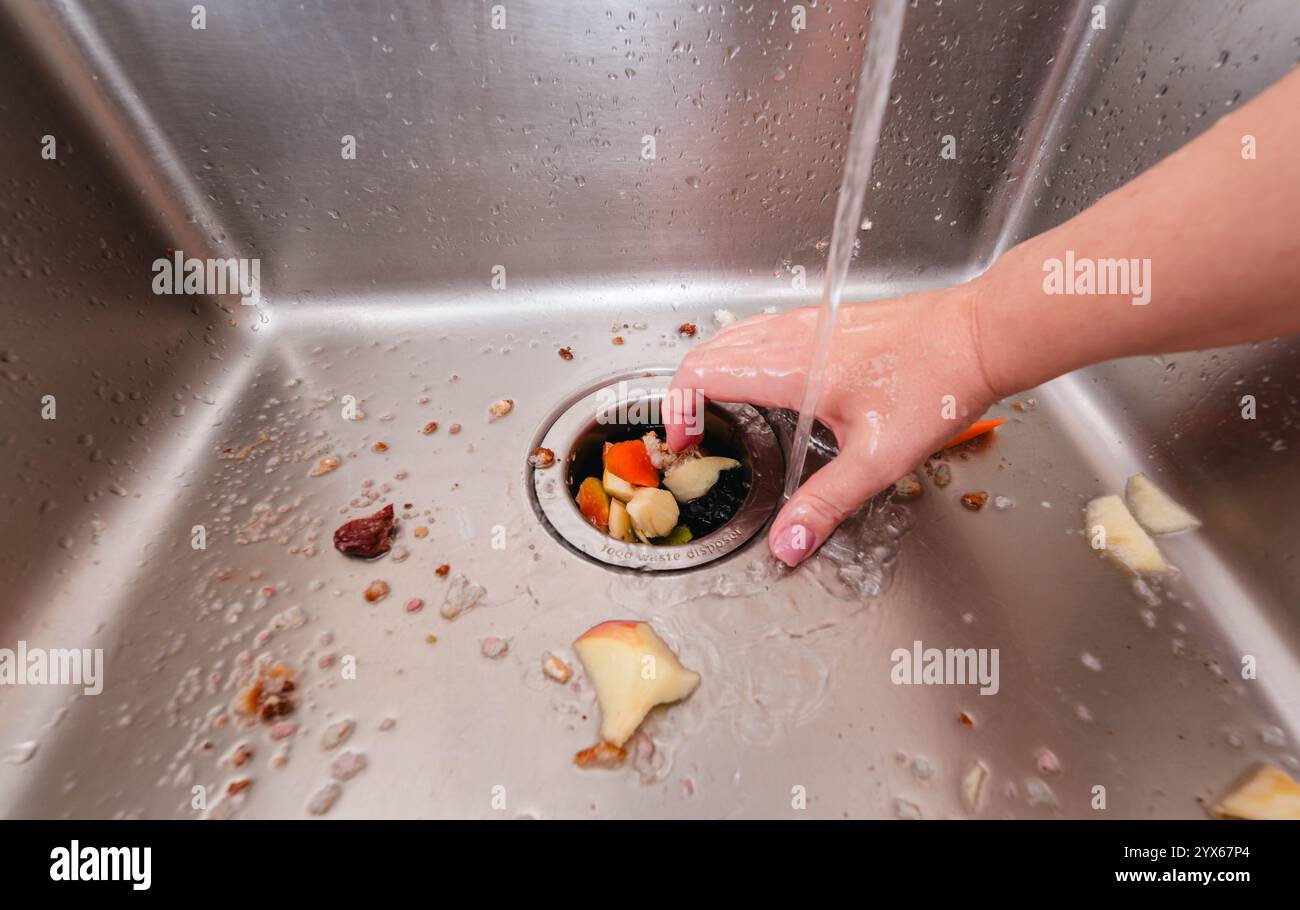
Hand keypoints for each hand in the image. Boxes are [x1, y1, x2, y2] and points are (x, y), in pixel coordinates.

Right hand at [665, 286, 998, 565]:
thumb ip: (826, 503)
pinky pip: (763, 333)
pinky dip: (741, 359)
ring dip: (713, 374)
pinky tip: (766, 388)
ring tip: (719, 416)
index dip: (678, 410)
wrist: (979, 335)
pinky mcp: (827, 321)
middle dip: (688, 395)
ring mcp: (809, 322)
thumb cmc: (934, 385)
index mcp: (790, 366)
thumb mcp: (877, 459)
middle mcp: (791, 335)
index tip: (682, 443)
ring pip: (734, 339)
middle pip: (708, 353)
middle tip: (695, 437)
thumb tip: (788, 544)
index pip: (701, 375)